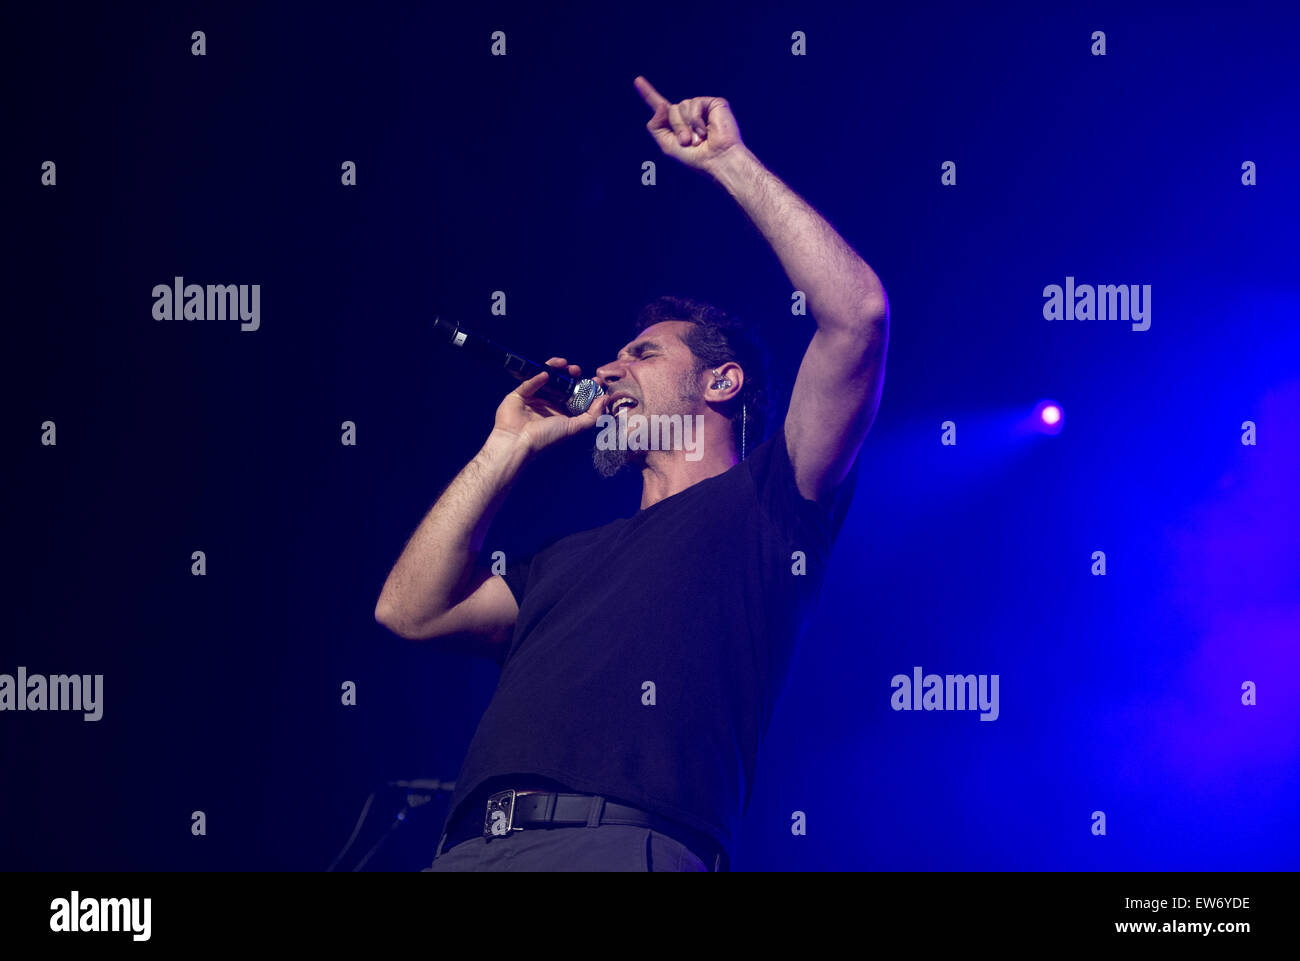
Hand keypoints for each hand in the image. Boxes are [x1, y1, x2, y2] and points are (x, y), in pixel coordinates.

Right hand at [491, 357, 608, 455]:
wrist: (518, 442)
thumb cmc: (546, 438)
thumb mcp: (573, 428)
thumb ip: (592, 416)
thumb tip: (605, 399)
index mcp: (561, 412)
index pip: (576, 394)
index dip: (586, 386)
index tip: (596, 379)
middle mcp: (548, 404)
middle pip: (562, 383)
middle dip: (571, 374)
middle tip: (577, 370)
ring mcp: (533, 397)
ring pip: (546, 378)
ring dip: (555, 369)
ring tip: (564, 364)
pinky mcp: (519, 394)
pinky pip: (529, 383)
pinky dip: (537, 378)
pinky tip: (546, 375)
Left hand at [634, 75, 743, 173]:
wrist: (717, 160)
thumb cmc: (696, 158)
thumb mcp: (667, 145)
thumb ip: (656, 126)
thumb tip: (662, 105)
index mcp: (677, 123)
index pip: (660, 106)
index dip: (648, 93)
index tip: (637, 80)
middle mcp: (688, 113)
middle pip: (670, 109)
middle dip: (676, 127)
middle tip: (688, 142)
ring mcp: (701, 107)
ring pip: (681, 106)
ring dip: (687, 125)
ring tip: (698, 139)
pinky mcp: (714, 103)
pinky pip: (695, 104)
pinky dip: (696, 120)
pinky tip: (706, 130)